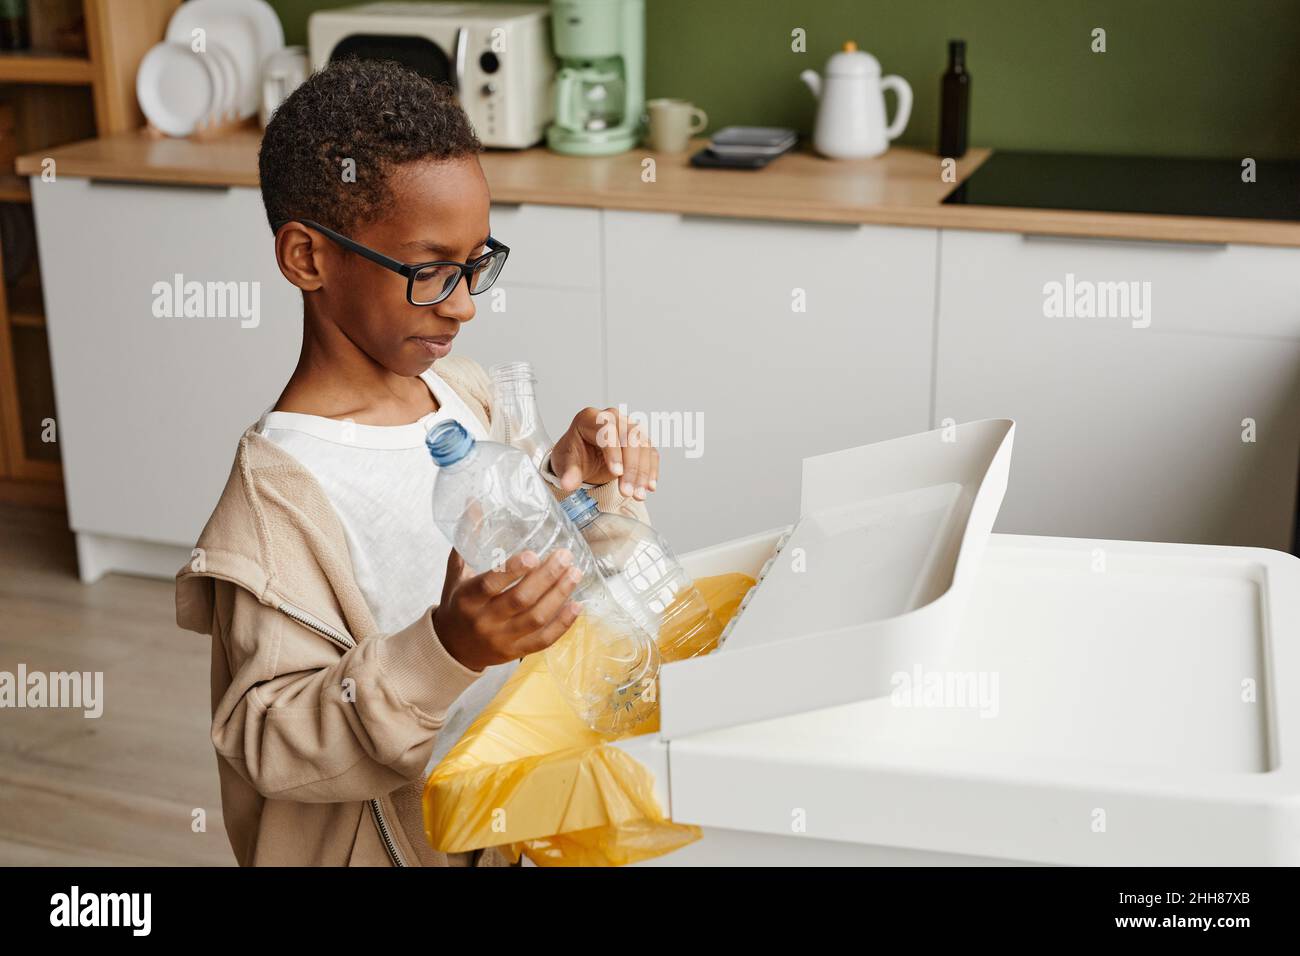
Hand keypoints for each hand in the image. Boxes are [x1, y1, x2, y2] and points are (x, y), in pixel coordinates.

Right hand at [433, 548, 582, 670]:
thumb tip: (475, 502)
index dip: (512, 570)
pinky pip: (544, 640)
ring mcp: (502, 639)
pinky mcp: (516, 652)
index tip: (533, 554)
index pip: (490, 584)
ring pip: (536, 619)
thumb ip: (467, 539)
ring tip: (575, 574)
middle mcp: (485, 621)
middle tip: (565, 556)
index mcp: (467, 599)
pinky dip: (563, 623)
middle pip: (520, 600)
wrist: (452, 648)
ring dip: (559, 595)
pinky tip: (577, 604)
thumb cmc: (457, 603)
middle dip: (547, 577)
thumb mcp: (456, 573)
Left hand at [550, 406, 659, 499]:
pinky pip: (651, 453)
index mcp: (590, 418)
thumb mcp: (566, 463)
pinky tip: (649, 487)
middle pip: (629, 437)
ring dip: (643, 472)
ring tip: (637, 494)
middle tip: (627, 491)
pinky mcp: (639, 439)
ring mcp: (628, 426)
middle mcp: (612, 418)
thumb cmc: (574, 455)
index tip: (617, 473)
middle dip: (631, 466)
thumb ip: (569, 473)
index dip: (613, 452)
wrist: (582, 456)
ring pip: (643, 445)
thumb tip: (568, 484)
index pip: (607, 431)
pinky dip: (651, 471)